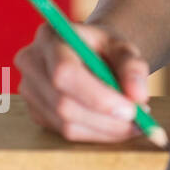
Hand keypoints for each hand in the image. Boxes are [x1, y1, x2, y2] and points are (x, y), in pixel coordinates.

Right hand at [14, 22, 151, 142]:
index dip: (98, 96)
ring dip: (105, 130)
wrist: (88, 52)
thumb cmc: (106, 48)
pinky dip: (96, 133)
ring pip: (66, 124)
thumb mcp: (124, 47)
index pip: (65, 73)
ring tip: (134, 121)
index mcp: (51, 37)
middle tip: (141, 121)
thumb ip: (133, 67)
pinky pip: (65, 132)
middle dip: (106, 119)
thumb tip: (138, 97)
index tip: (131, 110)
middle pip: (64, 104)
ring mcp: (29, 90)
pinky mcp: (35, 111)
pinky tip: (116, 124)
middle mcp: (32, 63)